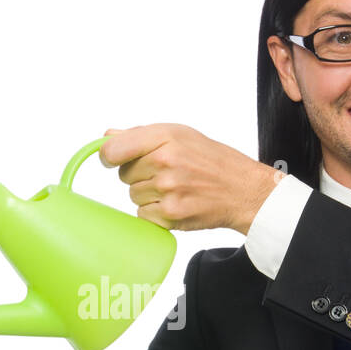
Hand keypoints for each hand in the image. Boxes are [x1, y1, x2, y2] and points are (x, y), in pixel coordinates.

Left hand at [98, 123, 283, 233]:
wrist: (242, 189)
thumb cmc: (212, 160)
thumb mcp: (180, 134)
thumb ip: (141, 135)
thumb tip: (108, 136)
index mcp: (165, 137)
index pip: (113, 149)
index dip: (109, 156)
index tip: (113, 159)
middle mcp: (165, 161)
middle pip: (123, 174)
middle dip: (139, 174)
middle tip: (165, 173)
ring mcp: (167, 189)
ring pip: (133, 195)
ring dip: (148, 194)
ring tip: (175, 188)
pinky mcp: (170, 215)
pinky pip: (143, 214)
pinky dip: (155, 212)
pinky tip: (176, 202)